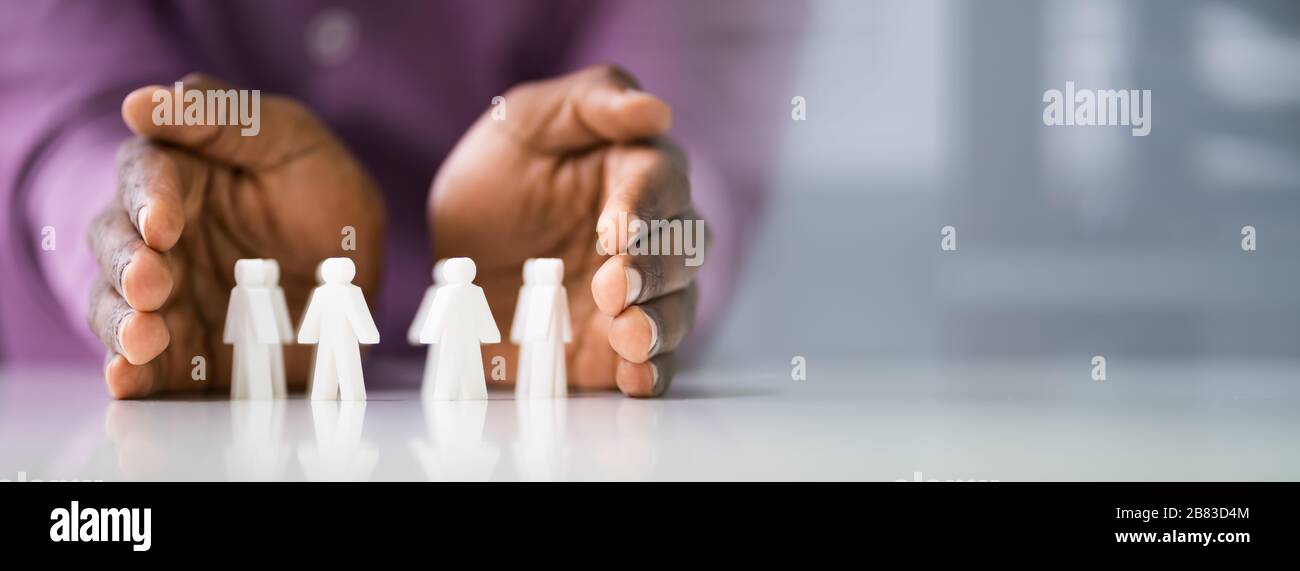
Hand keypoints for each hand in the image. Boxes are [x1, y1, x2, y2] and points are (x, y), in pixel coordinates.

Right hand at [89, 74, 383, 397]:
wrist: (358, 278)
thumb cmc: (320, 194)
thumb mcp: (292, 142)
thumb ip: (227, 118)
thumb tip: (142, 102)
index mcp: (178, 178)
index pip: (146, 177)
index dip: (149, 199)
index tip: (163, 221)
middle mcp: (157, 241)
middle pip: (117, 246)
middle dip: (129, 265)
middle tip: (151, 280)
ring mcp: (164, 300)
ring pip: (117, 308)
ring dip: (122, 324)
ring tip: (142, 337)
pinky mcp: (180, 354)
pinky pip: (143, 368)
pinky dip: (130, 377)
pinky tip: (127, 381)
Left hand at [430, 65, 703, 396]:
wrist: (453, 256)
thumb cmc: (499, 172)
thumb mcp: (522, 121)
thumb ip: (589, 102)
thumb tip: (656, 109)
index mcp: (636, 174)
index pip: (660, 185)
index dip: (644, 207)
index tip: (615, 227)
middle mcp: (652, 238)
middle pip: (682, 250)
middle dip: (653, 268)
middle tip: (614, 283)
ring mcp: (639, 298)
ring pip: (677, 309)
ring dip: (660, 324)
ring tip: (629, 334)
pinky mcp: (617, 350)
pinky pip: (652, 366)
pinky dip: (652, 375)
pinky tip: (636, 377)